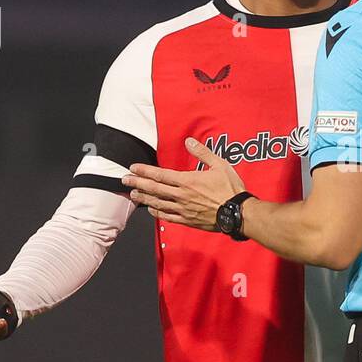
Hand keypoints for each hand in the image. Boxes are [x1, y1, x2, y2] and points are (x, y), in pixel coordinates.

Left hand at [123, 137, 245, 231]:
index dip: (144, 171)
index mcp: (187, 181)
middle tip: (124, 180)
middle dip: (137, 184)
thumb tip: (189, 141)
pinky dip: (157, 213)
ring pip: (158, 203)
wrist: (238, 212)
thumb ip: (202, 152)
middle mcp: (181, 195)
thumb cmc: (230, 188)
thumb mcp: (220, 165)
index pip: (160, 174)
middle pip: (154, 189)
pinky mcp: (187, 220)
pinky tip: (150, 210)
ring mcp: (183, 209)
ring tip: (133, 194)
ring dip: (144, 198)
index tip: (132, 168)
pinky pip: (168, 217)